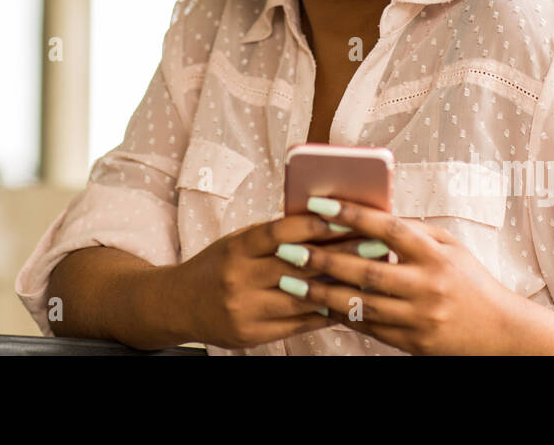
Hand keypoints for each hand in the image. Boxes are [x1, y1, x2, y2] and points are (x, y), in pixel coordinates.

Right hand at [172, 213, 368, 349]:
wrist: (179, 303)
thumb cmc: (216, 265)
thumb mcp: (237, 242)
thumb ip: (272, 237)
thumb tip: (320, 221)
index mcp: (236, 248)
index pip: (279, 232)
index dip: (314, 225)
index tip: (347, 218)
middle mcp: (239, 278)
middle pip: (297, 265)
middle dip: (340, 256)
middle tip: (375, 247)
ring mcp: (245, 309)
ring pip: (301, 298)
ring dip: (339, 287)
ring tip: (370, 277)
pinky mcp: (252, 334)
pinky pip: (297, 323)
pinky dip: (324, 313)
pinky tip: (347, 303)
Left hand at [275, 196, 519, 354]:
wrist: (500, 332)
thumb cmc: (471, 282)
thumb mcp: (450, 247)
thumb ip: (413, 231)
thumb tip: (372, 214)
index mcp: (435, 254)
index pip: (388, 227)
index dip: (351, 214)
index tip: (318, 204)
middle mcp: (428, 285)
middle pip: (366, 269)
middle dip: (323, 258)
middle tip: (288, 249)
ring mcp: (420, 317)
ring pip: (361, 304)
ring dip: (321, 293)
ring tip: (290, 282)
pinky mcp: (413, 343)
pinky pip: (369, 328)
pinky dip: (340, 316)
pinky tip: (316, 306)